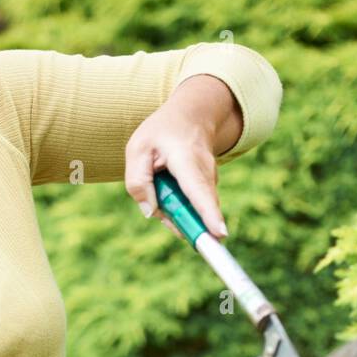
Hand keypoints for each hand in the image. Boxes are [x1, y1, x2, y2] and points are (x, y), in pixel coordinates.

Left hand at [125, 82, 237, 242]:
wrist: (192, 116)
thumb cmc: (161, 133)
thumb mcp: (137, 149)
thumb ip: (137, 182)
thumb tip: (151, 213)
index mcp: (186, 159)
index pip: (198, 190)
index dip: (208, 214)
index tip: (220, 234)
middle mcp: (205, 173)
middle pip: (199, 210)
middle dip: (189, 226)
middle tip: (190, 240)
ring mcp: (210, 183)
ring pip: (191, 211)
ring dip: (173, 211)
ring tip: (161, 181)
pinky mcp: (208, 191)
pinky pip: (191, 208)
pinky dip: (176, 206)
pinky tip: (167, 187)